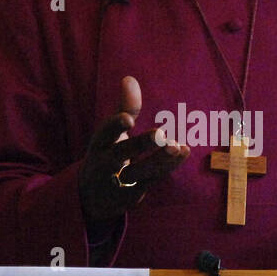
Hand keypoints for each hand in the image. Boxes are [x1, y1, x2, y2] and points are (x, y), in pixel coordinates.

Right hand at [79, 76, 188, 222]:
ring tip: (177, 146)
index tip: (128, 118)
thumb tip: (130, 79)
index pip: (105, 134)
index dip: (115, 126)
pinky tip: (183, 151)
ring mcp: (119, 181)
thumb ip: (123, 107)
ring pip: (139, 172)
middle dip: (140, 144)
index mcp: (99, 144)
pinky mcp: (133, 194)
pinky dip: (168, 166)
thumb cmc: (106, 153)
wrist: (92, 196)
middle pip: (121, 154)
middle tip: (161, 134)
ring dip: (159, 160)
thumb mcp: (110, 132)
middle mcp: (106, 163)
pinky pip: (152, 180)